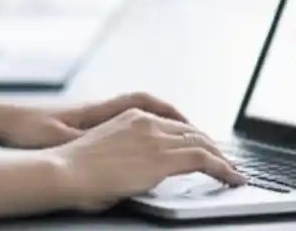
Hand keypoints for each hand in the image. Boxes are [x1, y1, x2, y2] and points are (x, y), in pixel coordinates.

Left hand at [0, 92, 190, 148]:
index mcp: (97, 109)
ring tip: (184, 143)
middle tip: (202, 138)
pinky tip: (149, 148)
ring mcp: (95, 116)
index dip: (171, 114)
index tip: (192, 128)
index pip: (144, 102)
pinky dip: (145, 131)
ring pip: (139, 116)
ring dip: (164, 125)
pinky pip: (126, 123)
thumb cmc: (29, 128)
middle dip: (178, 121)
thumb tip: (107, 147)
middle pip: (149, 108)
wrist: (5, 121)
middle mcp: (100, 109)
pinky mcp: (86, 125)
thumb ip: (85, 140)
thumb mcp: (60, 136)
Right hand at [47, 107, 247, 212]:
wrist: (63, 171)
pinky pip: (204, 160)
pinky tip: (231, 177)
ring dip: (221, 158)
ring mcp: (156, 138)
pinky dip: (223, 168)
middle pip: (192, 132)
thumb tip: (135, 173)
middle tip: (223, 161)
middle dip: (210, 147)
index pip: (174, 125)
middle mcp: (147, 122)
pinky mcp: (163, 158)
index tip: (202, 148)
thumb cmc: (74, 168)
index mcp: (132, 117)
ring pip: (202, 144)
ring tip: (232, 171)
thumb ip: (125, 154)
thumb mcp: (105, 150)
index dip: (192, 137)